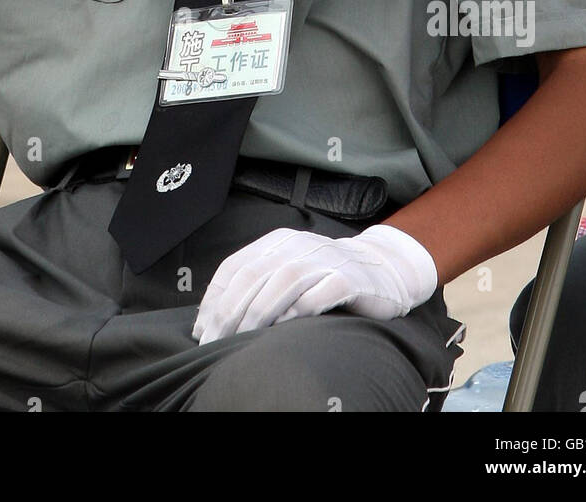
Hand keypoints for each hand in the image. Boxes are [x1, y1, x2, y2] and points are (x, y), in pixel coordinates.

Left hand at [192, 224, 437, 344]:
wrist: (384, 267)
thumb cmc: (326, 276)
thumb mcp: (289, 271)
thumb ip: (257, 287)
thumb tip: (210, 322)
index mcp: (278, 242)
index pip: (235, 266)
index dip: (215, 299)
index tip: (202, 330)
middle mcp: (298, 246)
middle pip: (254, 275)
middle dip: (229, 311)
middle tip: (214, 342)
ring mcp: (324, 260)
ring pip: (282, 281)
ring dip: (258, 312)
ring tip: (240, 339)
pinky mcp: (349, 279)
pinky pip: (319, 293)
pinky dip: (298, 311)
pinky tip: (283, 329)